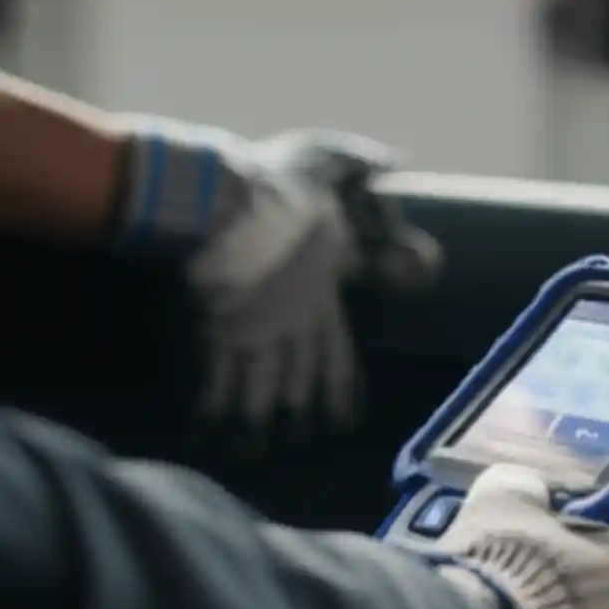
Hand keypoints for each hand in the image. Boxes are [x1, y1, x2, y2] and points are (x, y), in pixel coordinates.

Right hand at [114, 118, 441, 432]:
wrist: (225, 195)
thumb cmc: (279, 177)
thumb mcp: (329, 159)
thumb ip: (362, 161)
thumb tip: (397, 158)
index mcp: (320, 287)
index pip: (335, 348)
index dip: (339, 384)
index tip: (344, 415)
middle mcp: (294, 315)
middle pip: (301, 373)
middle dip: (303, 408)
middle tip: (308, 440)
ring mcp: (255, 324)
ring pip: (262, 383)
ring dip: (260, 419)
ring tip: (255, 449)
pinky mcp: (216, 324)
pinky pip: (218, 373)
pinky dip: (215, 406)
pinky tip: (210, 430)